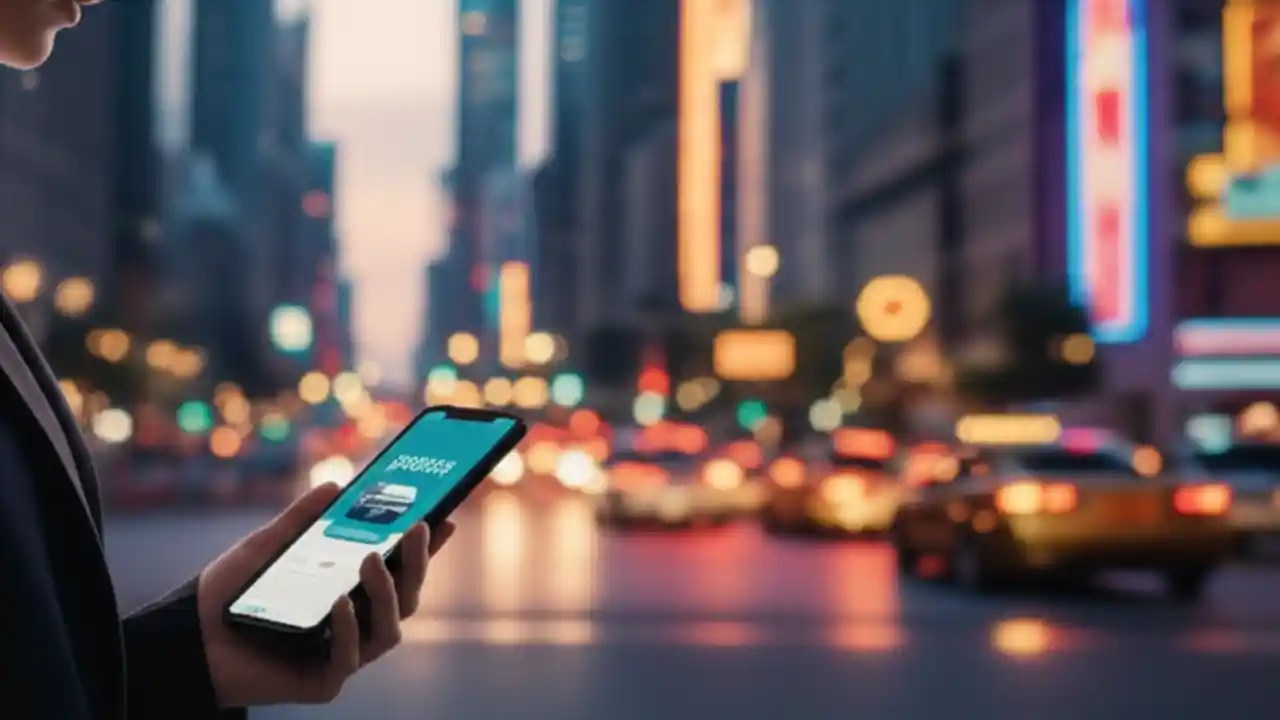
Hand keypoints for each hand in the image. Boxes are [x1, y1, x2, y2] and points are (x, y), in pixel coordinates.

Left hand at [195, 482, 455, 706]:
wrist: (185, 638)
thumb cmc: (229, 594)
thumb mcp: (267, 546)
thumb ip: (301, 519)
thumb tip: (336, 486)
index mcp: (349, 592)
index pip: (398, 570)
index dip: (425, 549)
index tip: (444, 518)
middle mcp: (354, 624)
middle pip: (405, 598)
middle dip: (417, 563)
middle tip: (416, 527)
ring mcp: (342, 655)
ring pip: (389, 629)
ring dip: (387, 593)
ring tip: (371, 560)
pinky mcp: (323, 682)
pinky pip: (349, 657)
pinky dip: (348, 628)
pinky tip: (338, 604)